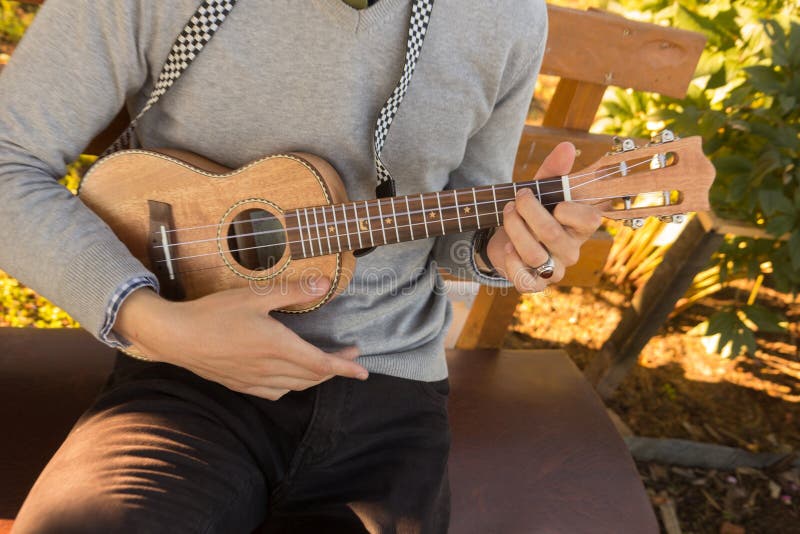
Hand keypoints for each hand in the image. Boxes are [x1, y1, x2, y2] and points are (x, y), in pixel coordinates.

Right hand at [113, 278, 367, 399]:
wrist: (174, 337)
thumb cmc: (214, 313)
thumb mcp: (255, 296)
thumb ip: (293, 291)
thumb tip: (325, 284)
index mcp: (278, 347)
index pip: (321, 364)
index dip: (344, 368)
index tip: (363, 370)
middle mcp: (270, 369)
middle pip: (311, 376)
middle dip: (335, 369)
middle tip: (348, 357)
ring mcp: (254, 381)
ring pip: (295, 386)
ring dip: (314, 378)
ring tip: (325, 366)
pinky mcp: (240, 385)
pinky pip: (274, 393)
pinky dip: (291, 387)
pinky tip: (289, 379)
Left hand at [486, 142, 602, 292]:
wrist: (508, 238)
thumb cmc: (534, 212)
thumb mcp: (542, 189)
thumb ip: (555, 171)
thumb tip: (567, 147)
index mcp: (581, 226)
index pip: (590, 220)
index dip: (569, 208)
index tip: (550, 198)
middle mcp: (571, 251)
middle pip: (552, 234)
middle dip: (527, 211)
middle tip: (516, 199)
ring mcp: (554, 270)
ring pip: (533, 254)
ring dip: (514, 229)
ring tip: (507, 214)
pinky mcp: (535, 284)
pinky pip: (525, 280)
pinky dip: (511, 262)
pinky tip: (507, 248)